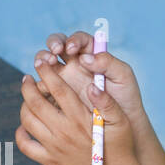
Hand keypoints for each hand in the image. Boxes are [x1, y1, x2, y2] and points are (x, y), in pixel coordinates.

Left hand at [16, 59, 139, 164]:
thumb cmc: (121, 149)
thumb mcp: (122, 122)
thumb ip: (107, 101)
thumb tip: (91, 84)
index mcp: (81, 118)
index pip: (57, 88)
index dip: (46, 72)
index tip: (41, 63)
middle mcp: (64, 132)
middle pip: (35, 102)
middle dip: (28, 86)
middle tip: (28, 79)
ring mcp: (55, 147)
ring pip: (28, 120)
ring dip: (24, 106)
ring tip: (27, 99)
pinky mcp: (51, 162)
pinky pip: (26, 146)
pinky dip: (21, 134)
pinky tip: (25, 126)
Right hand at [32, 30, 146, 132]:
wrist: (124, 124)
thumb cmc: (126, 97)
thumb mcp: (123, 77)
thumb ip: (108, 62)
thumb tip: (84, 57)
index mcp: (92, 54)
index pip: (79, 39)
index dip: (73, 40)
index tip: (72, 49)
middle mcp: (76, 63)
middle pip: (58, 45)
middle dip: (53, 44)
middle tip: (53, 54)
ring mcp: (64, 78)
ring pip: (46, 61)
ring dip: (42, 59)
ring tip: (45, 64)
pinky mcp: (55, 94)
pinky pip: (42, 84)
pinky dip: (38, 81)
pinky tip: (40, 85)